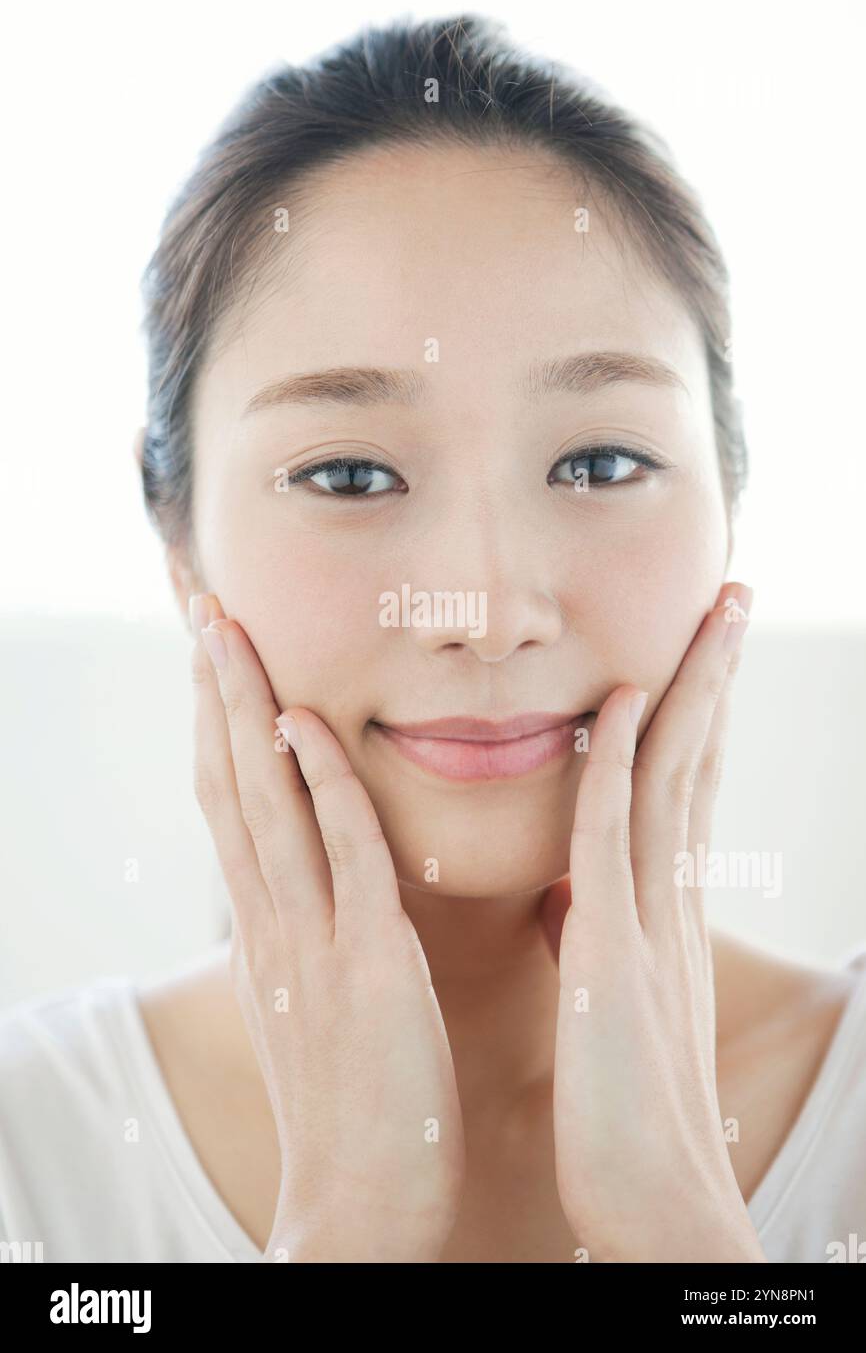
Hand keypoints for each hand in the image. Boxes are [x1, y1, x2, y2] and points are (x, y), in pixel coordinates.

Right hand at [190, 594, 464, 1262]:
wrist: (359, 1202)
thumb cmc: (355, 1100)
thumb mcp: (313, 998)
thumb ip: (307, 931)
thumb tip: (310, 877)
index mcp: (265, 927)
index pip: (229, 801)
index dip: (217, 720)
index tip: (210, 651)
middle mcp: (272, 921)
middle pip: (228, 782)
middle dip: (214, 689)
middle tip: (199, 605)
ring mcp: (312, 939)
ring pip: (264, 802)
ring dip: (245, 710)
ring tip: (227, 630)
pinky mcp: (366, 964)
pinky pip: (341, 857)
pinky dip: (321, 787)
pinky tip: (305, 725)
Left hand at [541, 582, 765, 1261]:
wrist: (653, 1202)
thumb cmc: (624, 1110)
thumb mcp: (606, 1003)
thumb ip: (592, 937)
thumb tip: (563, 895)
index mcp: (663, 913)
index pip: (683, 790)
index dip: (693, 717)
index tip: (698, 653)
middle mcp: (670, 902)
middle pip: (698, 763)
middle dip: (713, 678)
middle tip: (730, 600)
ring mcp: (650, 922)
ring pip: (675, 779)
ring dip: (690, 690)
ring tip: (713, 615)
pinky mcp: (616, 954)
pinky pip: (614, 841)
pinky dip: (620, 767)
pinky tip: (621, 707)